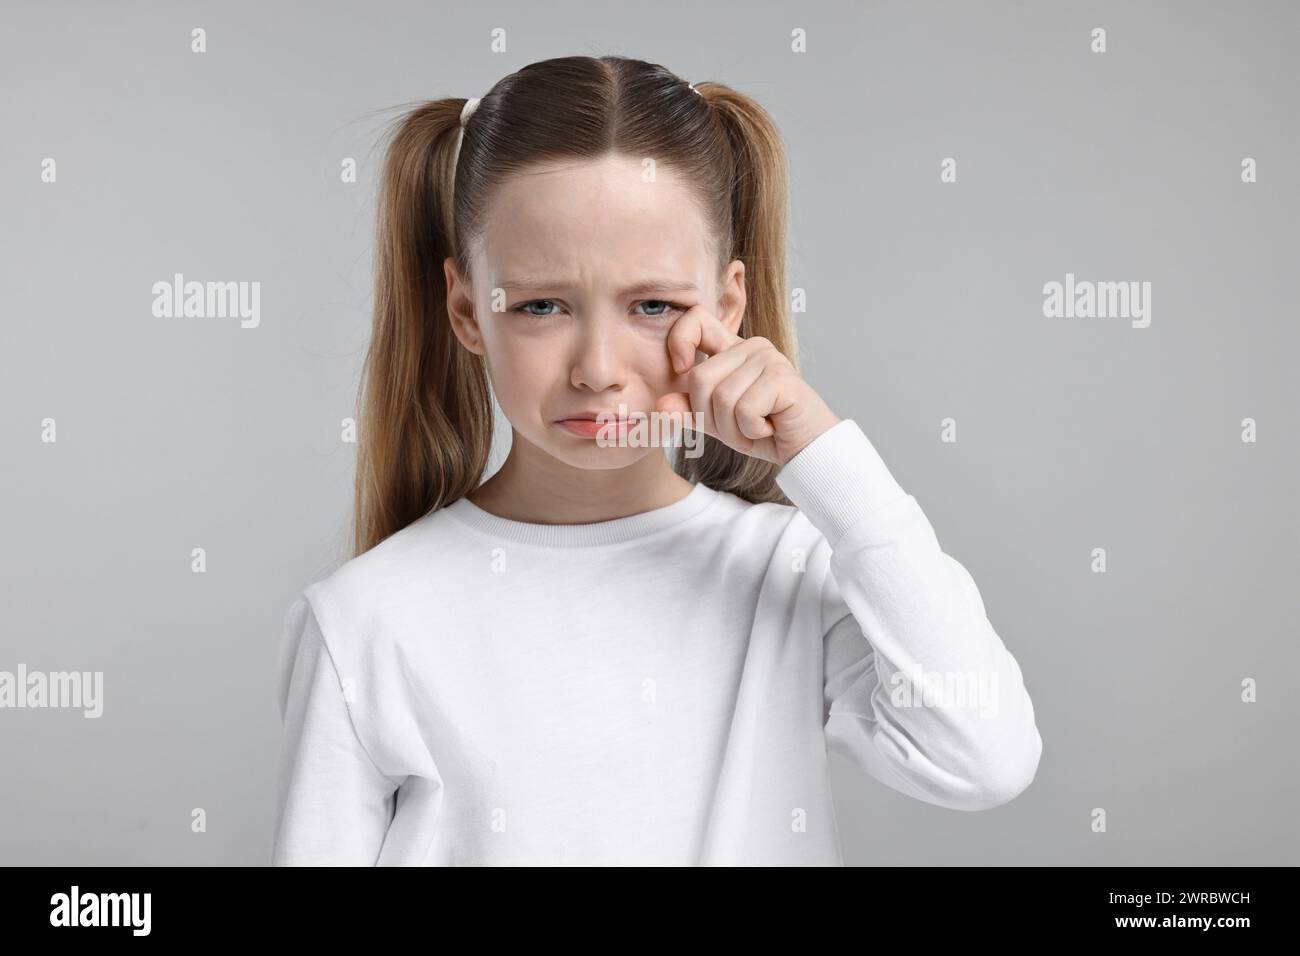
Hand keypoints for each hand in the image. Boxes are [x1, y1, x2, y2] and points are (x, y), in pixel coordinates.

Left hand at [653, 305, 841, 466]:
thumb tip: (662, 405)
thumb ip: (688, 411)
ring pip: (721, 398)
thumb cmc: (762, 431)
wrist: (805, 450)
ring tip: (754, 430)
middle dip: (710, 417)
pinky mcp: (781, 378)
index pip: (696, 320)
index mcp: (732, 349)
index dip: (679, 341)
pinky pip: (744, 409)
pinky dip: (751, 430)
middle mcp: (751, 347)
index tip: (682, 370)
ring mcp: (768, 359)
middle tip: (737, 428)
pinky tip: (769, 428)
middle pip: (700, 378)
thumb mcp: (716, 422)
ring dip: (733, 430)